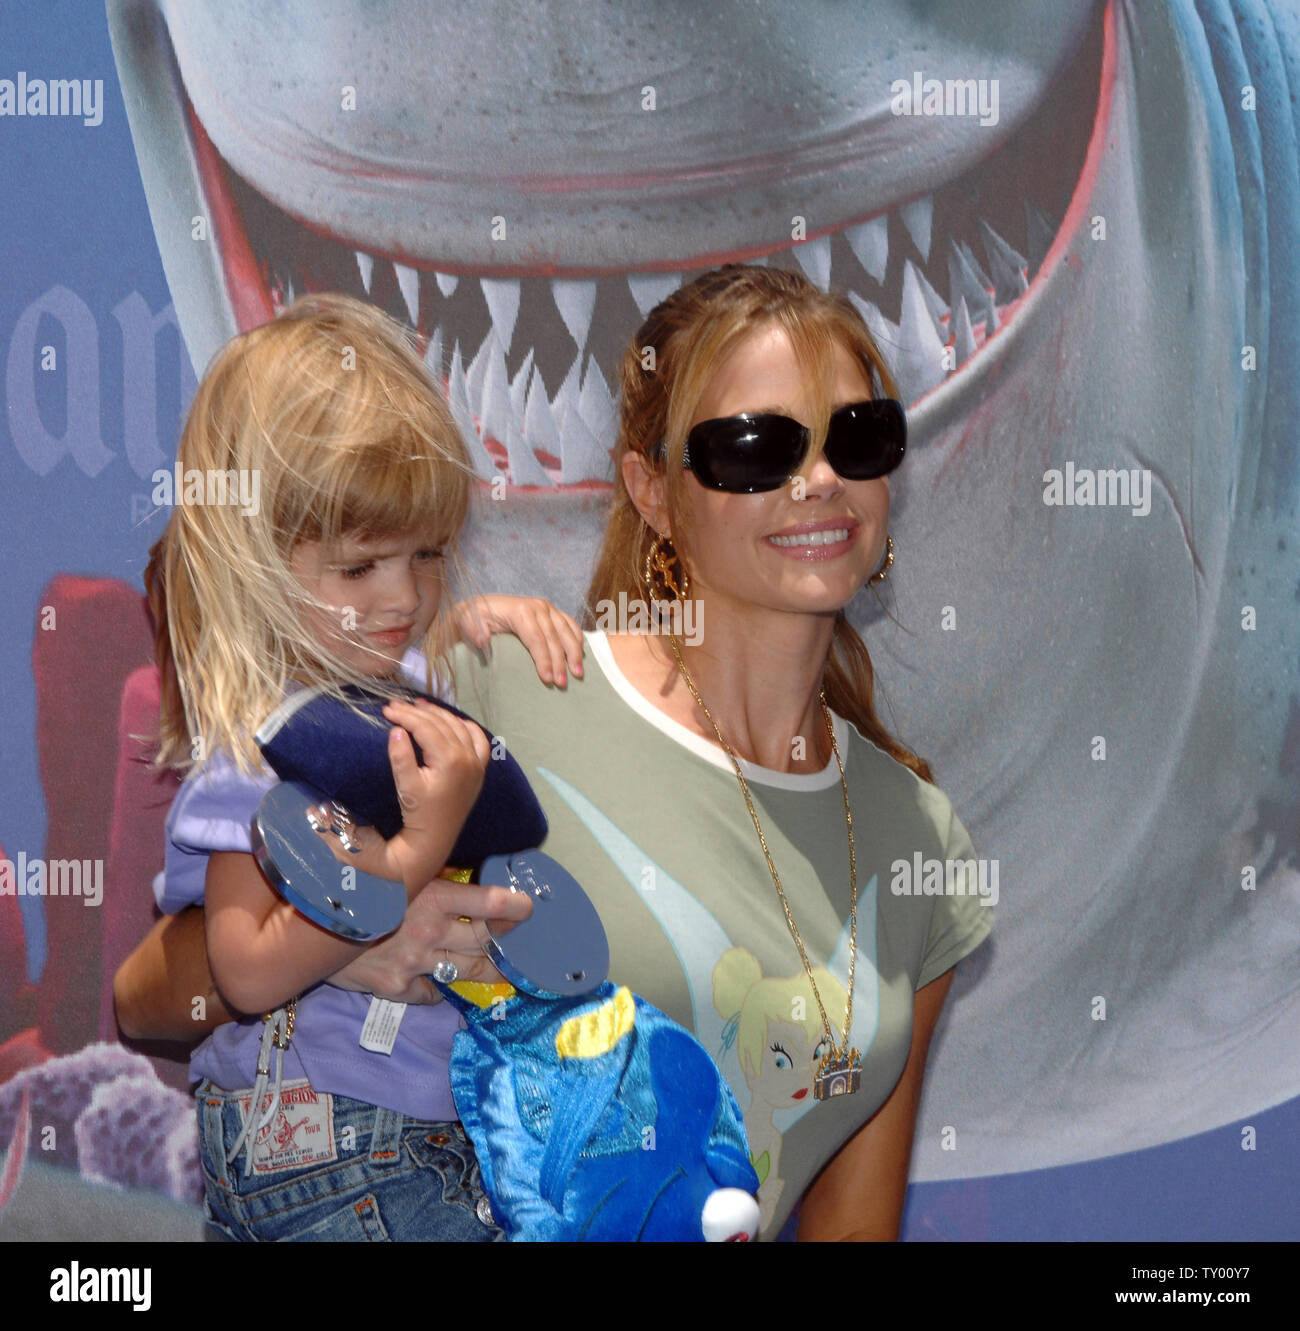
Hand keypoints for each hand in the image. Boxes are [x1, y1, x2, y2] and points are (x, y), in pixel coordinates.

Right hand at [329, 876, 534, 1002]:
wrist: (307, 929)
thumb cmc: (354, 891)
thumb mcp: (392, 871)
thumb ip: (426, 871)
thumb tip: (456, 863)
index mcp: (431, 895)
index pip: (488, 903)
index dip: (514, 907)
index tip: (528, 908)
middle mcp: (429, 931)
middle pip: (486, 942)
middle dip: (506, 943)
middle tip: (517, 941)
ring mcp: (415, 963)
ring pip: (468, 970)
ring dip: (484, 968)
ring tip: (498, 965)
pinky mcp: (398, 989)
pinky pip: (434, 994)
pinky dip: (439, 987)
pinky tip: (439, 977)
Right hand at [382, 697, 490, 885]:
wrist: (435, 838)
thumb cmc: (418, 813)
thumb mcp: (406, 787)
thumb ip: (401, 758)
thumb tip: (397, 730)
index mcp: (450, 760)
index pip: (426, 727)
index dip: (405, 715)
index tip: (386, 710)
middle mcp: (468, 757)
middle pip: (441, 724)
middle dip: (417, 712)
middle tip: (396, 706)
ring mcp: (476, 763)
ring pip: (459, 727)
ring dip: (440, 715)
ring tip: (419, 706)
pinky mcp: (479, 770)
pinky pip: (479, 741)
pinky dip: (466, 727)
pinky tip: (455, 721)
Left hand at [453, 595, 583, 685]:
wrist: (480, 607)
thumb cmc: (475, 619)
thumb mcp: (467, 623)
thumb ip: (474, 631)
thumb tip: (484, 641)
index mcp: (520, 611)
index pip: (537, 639)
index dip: (544, 660)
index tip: (548, 679)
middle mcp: (538, 607)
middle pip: (554, 638)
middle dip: (560, 662)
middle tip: (562, 683)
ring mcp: (547, 608)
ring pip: (567, 631)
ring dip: (574, 653)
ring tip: (578, 674)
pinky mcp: (553, 612)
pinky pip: (570, 625)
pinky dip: (577, 640)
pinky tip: (580, 657)